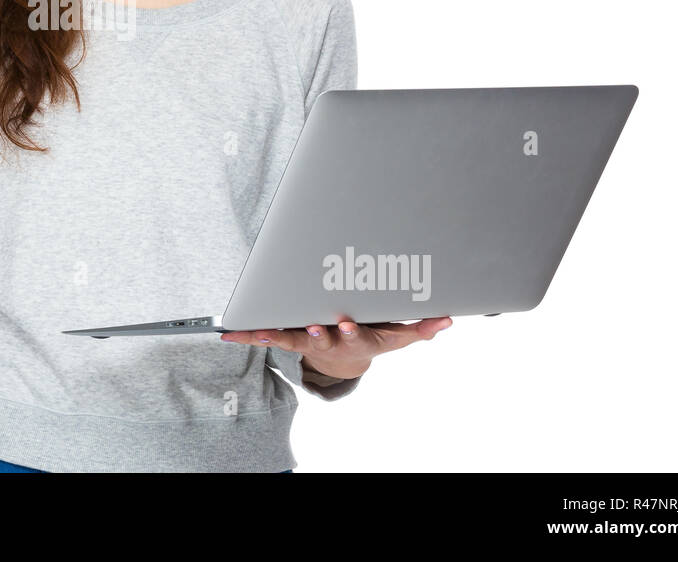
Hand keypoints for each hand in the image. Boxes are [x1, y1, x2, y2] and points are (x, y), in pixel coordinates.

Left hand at [221, 316, 452, 379]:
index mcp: (355, 338)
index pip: (354, 335)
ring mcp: (308, 339)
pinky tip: (230, 332)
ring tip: (258, 333)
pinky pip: (268, 334)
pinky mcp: (291, 335)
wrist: (346, 360)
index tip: (346, 323)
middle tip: (311, 325)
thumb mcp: (398, 337)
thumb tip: (447, 319)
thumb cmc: (372, 339)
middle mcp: (329, 339)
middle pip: (322, 337)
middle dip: (317, 332)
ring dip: (275, 336)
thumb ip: (421, 327)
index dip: (350, 330)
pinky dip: (250, 334)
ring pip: (290, 337)